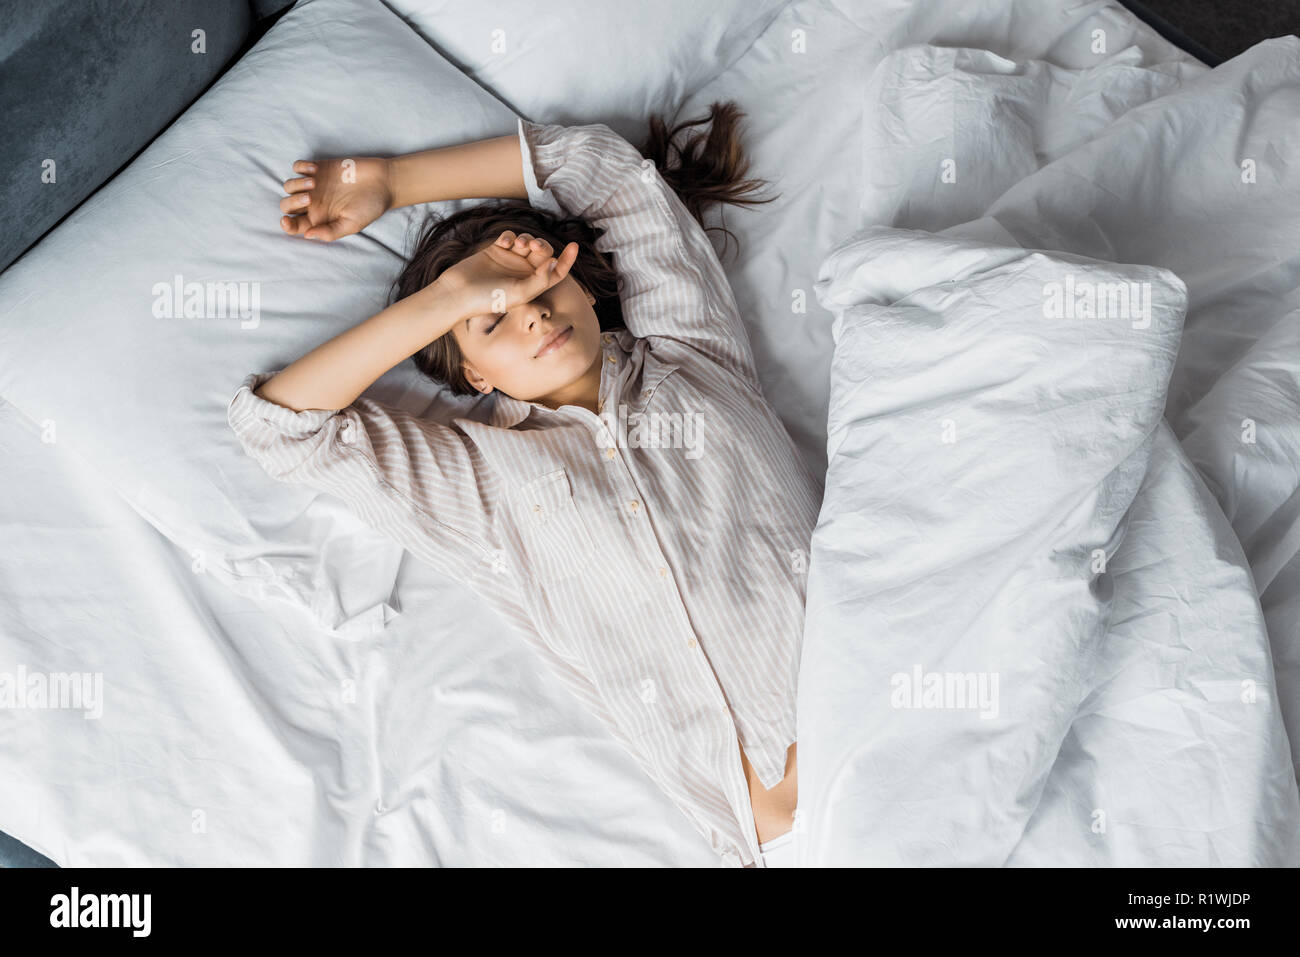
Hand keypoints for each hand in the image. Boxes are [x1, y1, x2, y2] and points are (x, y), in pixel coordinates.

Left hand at [278, 157, 393, 241]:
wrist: (383, 183)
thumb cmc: (370, 207)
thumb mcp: (353, 225)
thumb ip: (330, 232)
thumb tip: (307, 235)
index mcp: (319, 220)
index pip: (295, 225)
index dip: (286, 225)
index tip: (286, 220)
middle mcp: (313, 204)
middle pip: (287, 205)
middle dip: (292, 202)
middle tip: (311, 197)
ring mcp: (314, 185)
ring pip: (289, 185)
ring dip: (296, 184)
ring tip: (315, 182)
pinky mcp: (319, 168)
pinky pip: (297, 166)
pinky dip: (301, 167)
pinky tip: (316, 169)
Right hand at [434, 231, 579, 321]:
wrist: (459, 292)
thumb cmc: (490, 298)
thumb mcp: (520, 293)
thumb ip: (540, 280)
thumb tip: (556, 263)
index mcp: (533, 285)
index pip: (556, 271)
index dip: (568, 260)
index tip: (574, 246)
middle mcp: (524, 272)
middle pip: (543, 252)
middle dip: (541, 246)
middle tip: (532, 247)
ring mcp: (510, 260)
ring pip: (528, 241)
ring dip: (526, 239)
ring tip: (518, 245)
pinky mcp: (496, 250)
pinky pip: (510, 236)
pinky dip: (511, 236)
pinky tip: (504, 243)